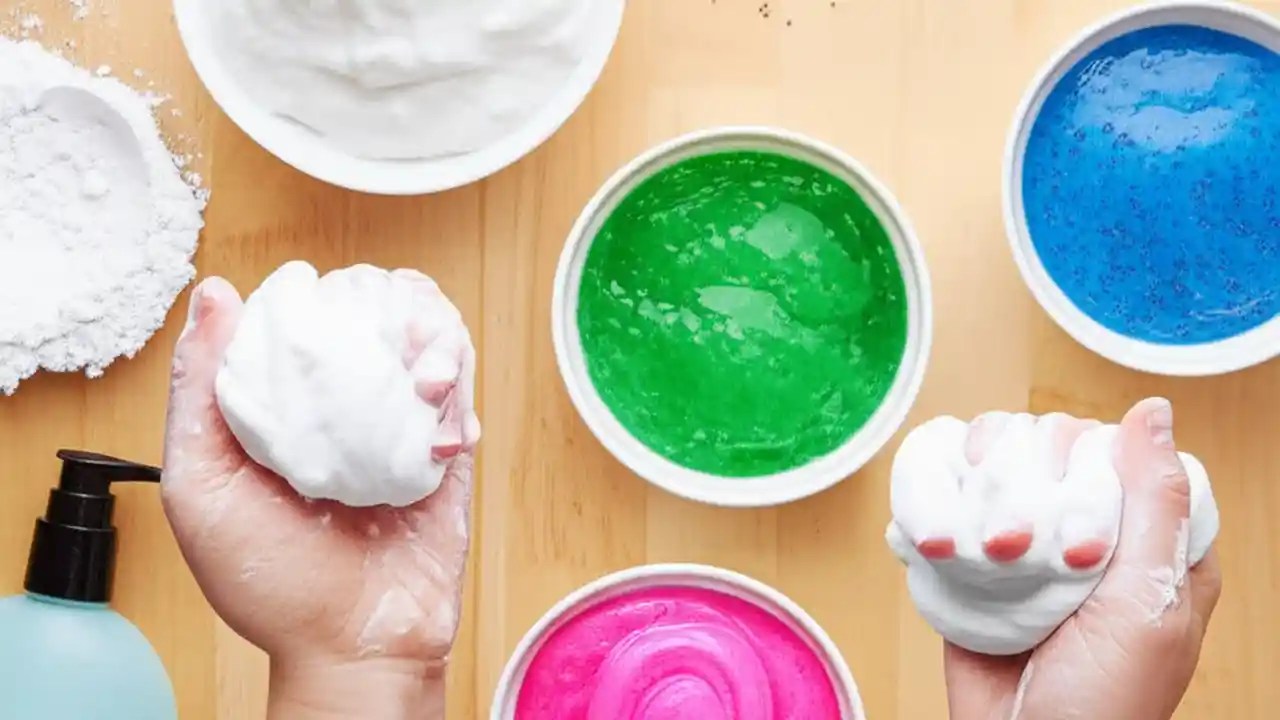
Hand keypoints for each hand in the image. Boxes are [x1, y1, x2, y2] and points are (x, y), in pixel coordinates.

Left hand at [161, 277, 477, 718]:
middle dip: (388, 302)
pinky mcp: (446, 453)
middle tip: (388, 337)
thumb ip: (199, 390)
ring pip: (432, 334)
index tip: (317, 305)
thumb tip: (212, 294)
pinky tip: (440, 436)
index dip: (315, 292)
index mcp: (283, 403)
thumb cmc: (270, 584)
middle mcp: (343, 404)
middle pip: (376, 306)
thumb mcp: (200, 486)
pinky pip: (465, 395)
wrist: (354, 647)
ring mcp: (398, 425)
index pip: (304, 312)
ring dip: (436, 339)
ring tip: (425, 381)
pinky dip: (459, 396)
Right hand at [945, 398, 1221, 719]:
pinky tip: (942, 535)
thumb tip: (1153, 409)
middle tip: (1023, 545)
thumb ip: (1155, 504)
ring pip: (997, 466)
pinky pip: (949, 501)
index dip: (1095, 455)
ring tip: (984, 550)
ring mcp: (1026, 542)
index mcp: (1150, 541)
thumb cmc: (1104, 702)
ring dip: (981, 494)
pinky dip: (937, 506)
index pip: (1124, 449)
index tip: (1079, 495)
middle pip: (1051, 447)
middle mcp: (1085, 531)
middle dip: (1031, 481)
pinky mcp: (972, 557)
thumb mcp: (1148, 602)